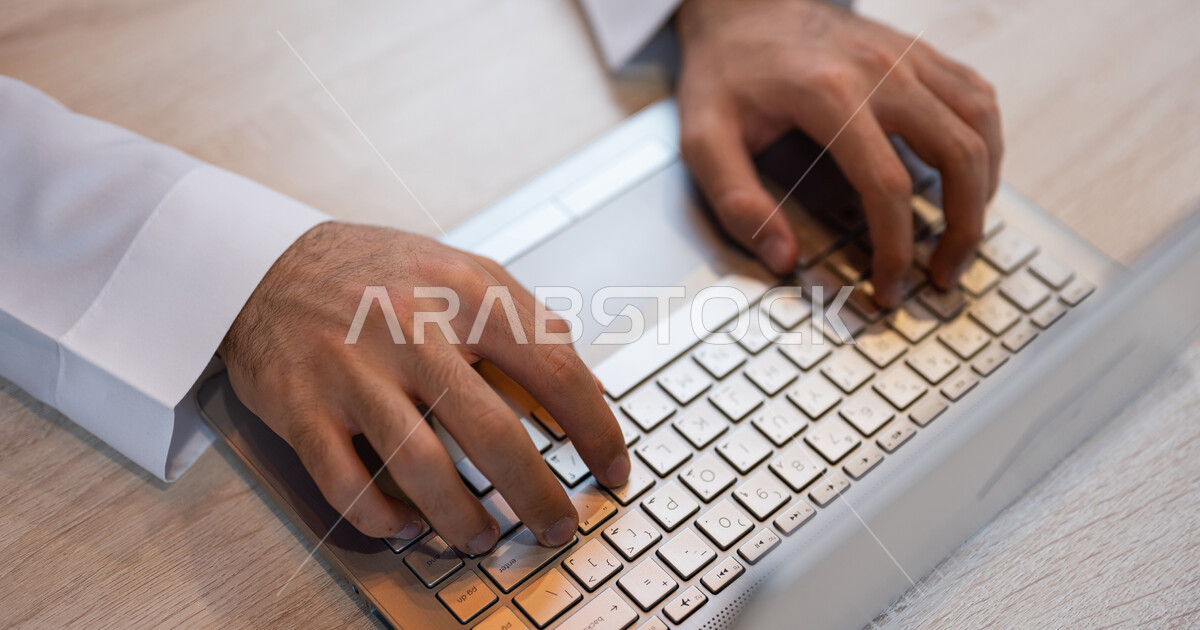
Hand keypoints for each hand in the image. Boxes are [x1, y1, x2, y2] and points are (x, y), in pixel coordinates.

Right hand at [218, 222, 629, 552]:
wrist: (264, 262)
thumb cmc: (375, 272)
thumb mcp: (460, 268)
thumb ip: (524, 315)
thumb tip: (580, 374)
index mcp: (463, 293)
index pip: (554, 371)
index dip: (596, 431)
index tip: (612, 468)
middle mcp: (411, 331)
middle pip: (494, 434)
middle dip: (538, 495)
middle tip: (559, 527)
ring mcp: (354, 371)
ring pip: (422, 469)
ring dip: (461, 521)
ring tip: (483, 539)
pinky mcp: (303, 407)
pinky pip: (347, 483)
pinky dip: (382, 517)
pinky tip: (406, 526)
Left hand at [675, 0, 1001, 305]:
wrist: (740, 8)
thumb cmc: (725, 73)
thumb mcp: (703, 139)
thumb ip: (736, 202)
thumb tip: (782, 259)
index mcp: (828, 94)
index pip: (886, 184)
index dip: (895, 248)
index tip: (889, 286)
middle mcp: (880, 69)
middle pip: (958, 154)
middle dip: (962, 227)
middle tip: (943, 273)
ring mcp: (906, 55)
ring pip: (980, 123)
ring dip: (984, 187)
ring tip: (962, 234)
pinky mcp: (917, 51)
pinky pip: (975, 95)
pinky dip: (984, 142)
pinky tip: (968, 176)